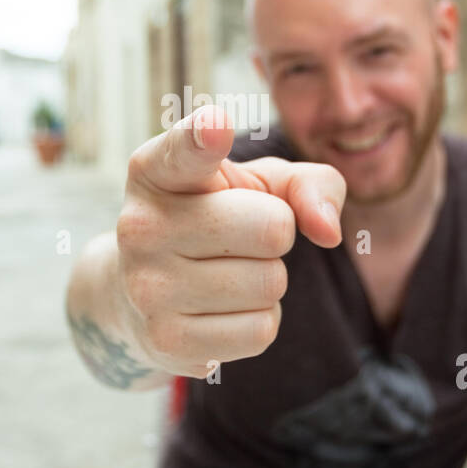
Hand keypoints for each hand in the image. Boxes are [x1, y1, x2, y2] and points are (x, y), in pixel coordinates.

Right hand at [115, 105, 344, 377]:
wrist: (139, 294)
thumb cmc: (215, 218)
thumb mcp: (258, 184)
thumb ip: (308, 184)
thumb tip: (327, 231)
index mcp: (156, 171)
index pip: (186, 150)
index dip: (205, 138)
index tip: (216, 127)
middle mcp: (140, 225)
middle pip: (271, 228)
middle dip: (277, 234)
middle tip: (241, 237)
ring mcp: (147, 287)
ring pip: (269, 284)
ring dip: (267, 281)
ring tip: (227, 273)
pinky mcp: (165, 341)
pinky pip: (260, 331)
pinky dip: (259, 321)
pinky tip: (222, 310)